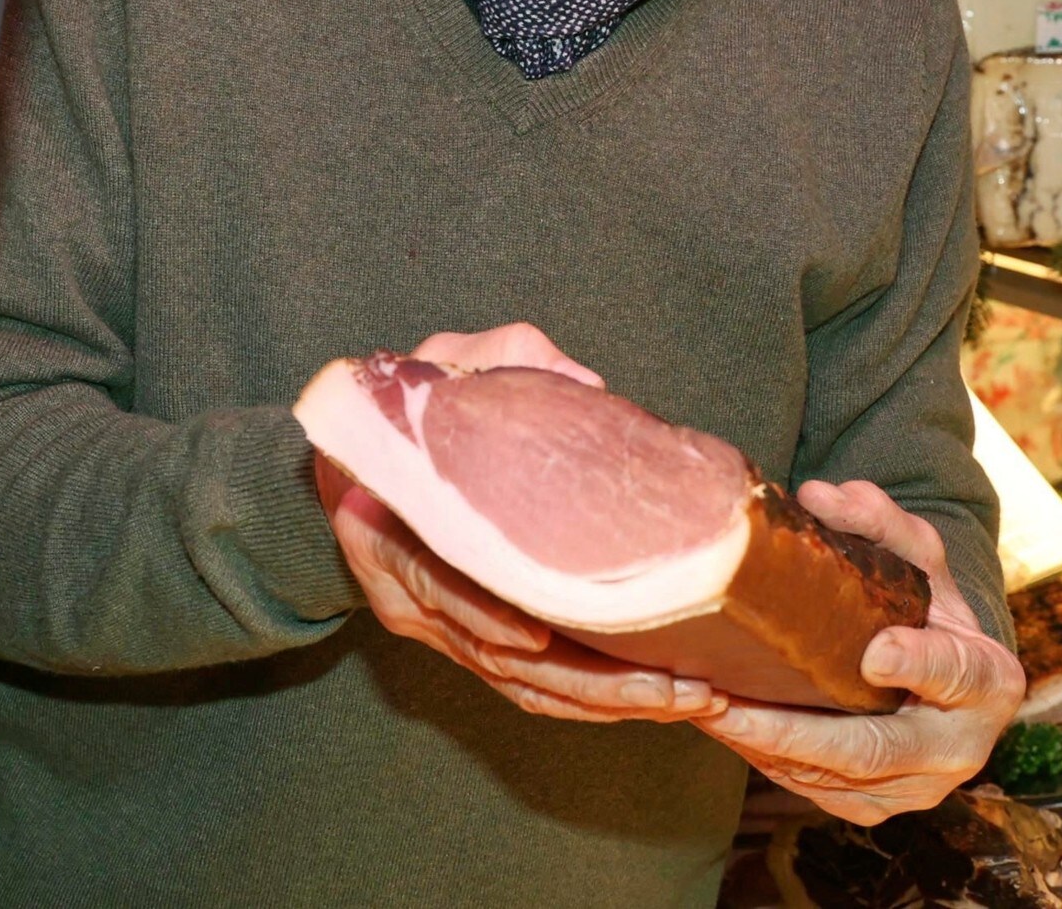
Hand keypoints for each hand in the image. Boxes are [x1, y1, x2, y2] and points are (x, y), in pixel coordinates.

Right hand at [317, 321, 723, 725]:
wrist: (372, 454)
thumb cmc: (418, 404)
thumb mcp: (451, 360)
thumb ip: (510, 359)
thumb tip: (585, 383)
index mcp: (389, 535)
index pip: (436, 586)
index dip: (483, 614)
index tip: (537, 635)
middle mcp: (411, 601)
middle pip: (500, 660)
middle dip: (591, 681)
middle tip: (675, 683)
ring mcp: (443, 632)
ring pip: (527, 688)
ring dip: (609, 702)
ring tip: (689, 696)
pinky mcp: (476, 647)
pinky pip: (535, 691)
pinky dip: (594, 702)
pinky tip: (658, 699)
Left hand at [695, 480, 1024, 823]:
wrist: (940, 678)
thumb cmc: (927, 609)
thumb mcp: (918, 556)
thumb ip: (880, 522)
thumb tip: (819, 494)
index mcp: (988, 683)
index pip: (957, 674)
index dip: (918, 665)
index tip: (875, 652)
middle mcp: (958, 750)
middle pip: (876, 751)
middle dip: (796, 732)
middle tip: (731, 704)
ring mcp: (914, 789)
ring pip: (834, 778)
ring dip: (763, 748)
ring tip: (705, 710)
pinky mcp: (872, 806)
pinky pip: (815, 790)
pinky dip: (765, 760)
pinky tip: (721, 726)